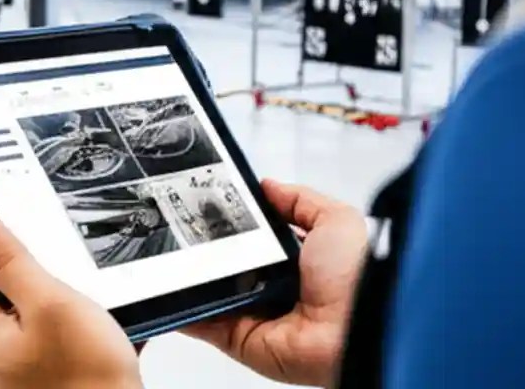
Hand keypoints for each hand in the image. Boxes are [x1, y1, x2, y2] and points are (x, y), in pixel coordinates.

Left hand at [0, 211, 142, 388]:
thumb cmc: (86, 384)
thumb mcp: (49, 302)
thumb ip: (9, 261)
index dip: (11, 250)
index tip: (40, 242)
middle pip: (13, 293)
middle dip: (49, 281)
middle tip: (75, 289)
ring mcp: (25, 373)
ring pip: (44, 317)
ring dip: (73, 308)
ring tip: (96, 318)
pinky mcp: (54, 380)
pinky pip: (65, 342)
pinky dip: (86, 333)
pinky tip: (106, 337)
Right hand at [182, 180, 367, 387]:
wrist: (355, 329)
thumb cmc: (354, 275)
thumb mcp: (336, 221)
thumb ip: (301, 201)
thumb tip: (267, 186)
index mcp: (297, 261)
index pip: (256, 238)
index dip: (235, 222)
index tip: (209, 205)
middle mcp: (274, 288)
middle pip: (227, 262)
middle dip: (207, 246)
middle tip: (184, 224)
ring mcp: (253, 314)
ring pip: (209, 290)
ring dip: (191, 274)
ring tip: (173, 250)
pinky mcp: (238, 338)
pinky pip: (202, 321)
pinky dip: (184, 308)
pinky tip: (169, 287)